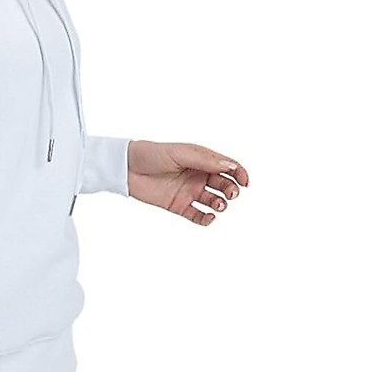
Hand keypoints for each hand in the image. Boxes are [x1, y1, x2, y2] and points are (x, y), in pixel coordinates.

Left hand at [126, 140, 248, 225]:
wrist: (126, 168)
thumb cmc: (152, 154)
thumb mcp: (181, 153)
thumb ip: (206, 160)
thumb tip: (231, 165)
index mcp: (201, 160)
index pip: (227, 167)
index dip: (240, 174)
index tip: (245, 182)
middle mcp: (198, 176)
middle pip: (224, 185)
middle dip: (232, 190)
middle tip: (230, 194)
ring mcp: (188, 191)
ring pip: (213, 201)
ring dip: (221, 204)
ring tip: (218, 205)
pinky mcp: (178, 206)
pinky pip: (197, 215)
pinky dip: (206, 219)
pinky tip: (210, 218)